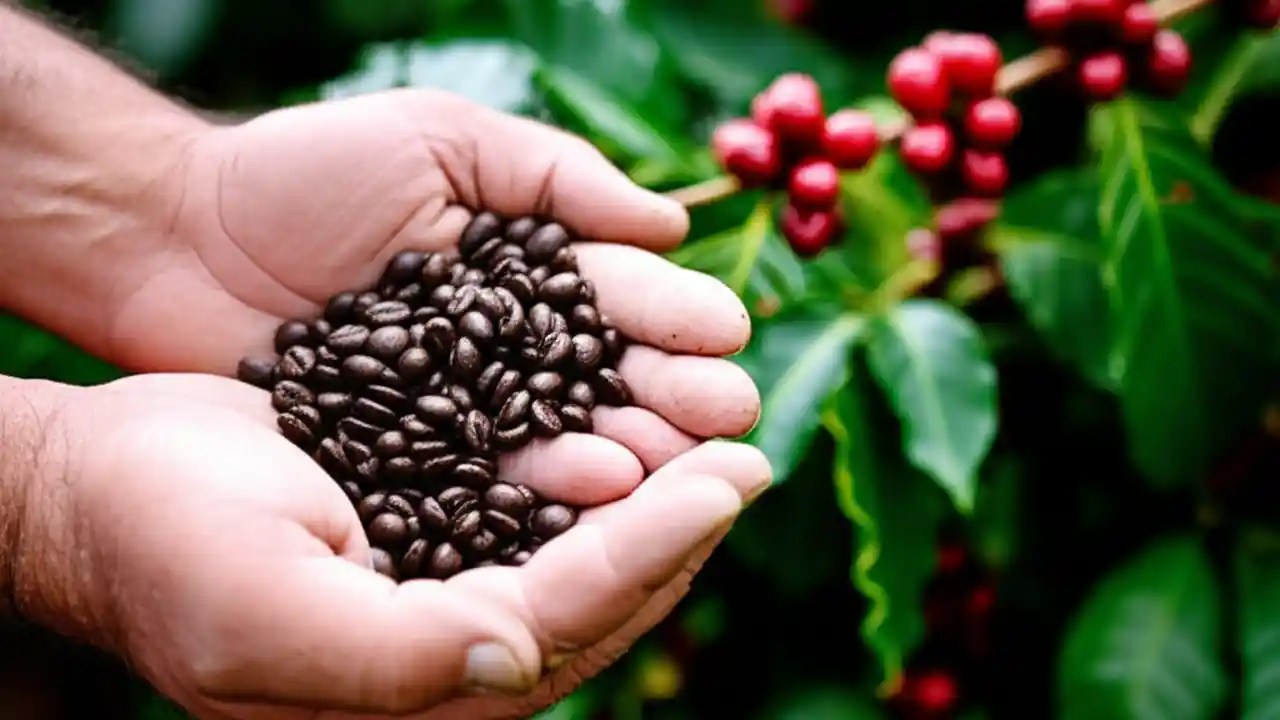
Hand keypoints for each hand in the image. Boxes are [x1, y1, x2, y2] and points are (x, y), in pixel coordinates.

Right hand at [20, 373, 768, 718]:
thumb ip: (390, 658)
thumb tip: (519, 658)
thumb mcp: (261, 611)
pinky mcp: (439, 511)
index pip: (571, 617)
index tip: (729, 481)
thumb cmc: (167, 549)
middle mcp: (453, 635)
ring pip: (581, 540)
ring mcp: (450, 571)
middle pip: (597, 588)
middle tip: (749, 451)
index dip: (655, 552)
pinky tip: (632, 410)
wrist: (105, 484)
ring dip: (653, 489)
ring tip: (717, 430)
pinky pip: (538, 491)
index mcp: (425, 678)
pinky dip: (592, 454)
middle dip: (678, 525)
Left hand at [112, 86, 760, 501]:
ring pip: (554, 432)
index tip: (730, 335)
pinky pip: (481, 476)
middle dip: (671, 391)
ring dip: (626, 447)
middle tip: (731, 414)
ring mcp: (456, 412)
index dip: (671, 315)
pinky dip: (540, 481)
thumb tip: (670, 227)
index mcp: (521, 273)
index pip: (612, 298)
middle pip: (600, 375)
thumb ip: (554, 174)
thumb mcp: (439, 136)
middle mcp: (500, 350)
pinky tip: (598, 488)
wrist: (176, 234)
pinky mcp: (404, 463)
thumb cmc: (303, 171)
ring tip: (681, 462)